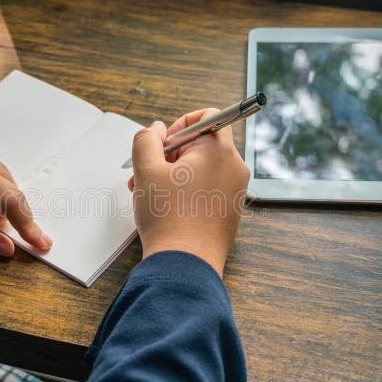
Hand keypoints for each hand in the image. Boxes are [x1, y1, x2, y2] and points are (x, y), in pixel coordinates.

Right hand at [129, 110, 249, 274]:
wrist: (184, 264)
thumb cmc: (169, 219)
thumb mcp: (146, 170)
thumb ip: (146, 140)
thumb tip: (155, 129)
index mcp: (219, 151)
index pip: (206, 116)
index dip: (179, 124)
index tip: (162, 143)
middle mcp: (234, 167)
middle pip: (201, 144)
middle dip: (170, 154)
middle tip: (147, 171)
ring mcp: (235, 190)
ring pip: (201, 168)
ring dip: (173, 173)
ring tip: (148, 192)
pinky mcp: (229, 210)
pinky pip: (207, 187)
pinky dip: (186, 190)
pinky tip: (164, 207)